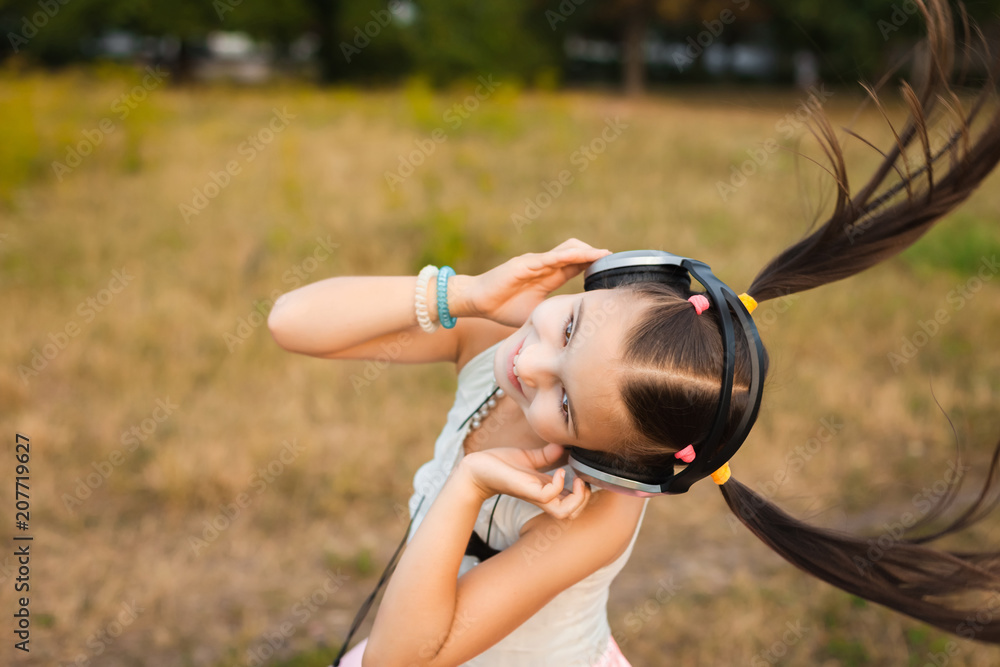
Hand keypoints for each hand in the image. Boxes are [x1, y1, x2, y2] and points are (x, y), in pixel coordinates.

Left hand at [457, 444, 591, 520]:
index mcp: (546, 490)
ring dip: (577, 497)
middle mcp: (543, 497)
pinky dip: (559, 485)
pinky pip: (549, 497)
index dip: (584, 494)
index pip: (572, 504)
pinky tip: (558, 471)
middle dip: (585, 499)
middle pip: (573, 513)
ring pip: (565, 513)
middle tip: (582, 480)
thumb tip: (563, 446)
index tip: (584, 475)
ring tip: (576, 479)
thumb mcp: (530, 458)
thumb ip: (547, 456)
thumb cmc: (501, 465)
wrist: (478, 467)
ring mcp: (535, 495)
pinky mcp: (526, 490)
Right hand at [458, 239, 609, 326]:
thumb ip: (553, 314)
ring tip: (604, 255)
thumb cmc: (504, 308)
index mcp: (547, 276)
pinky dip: (568, 256)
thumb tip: (572, 331)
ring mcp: (535, 263)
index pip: (575, 265)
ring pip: (566, 250)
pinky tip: (583, 256)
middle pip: (575, 253)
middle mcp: (544, 266)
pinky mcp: (525, 264)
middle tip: (614, 261)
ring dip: (586, 251)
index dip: (593, 264)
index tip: (612, 268)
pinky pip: (550, 258)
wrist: (478, 303)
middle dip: (594, 255)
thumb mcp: (536, 313)